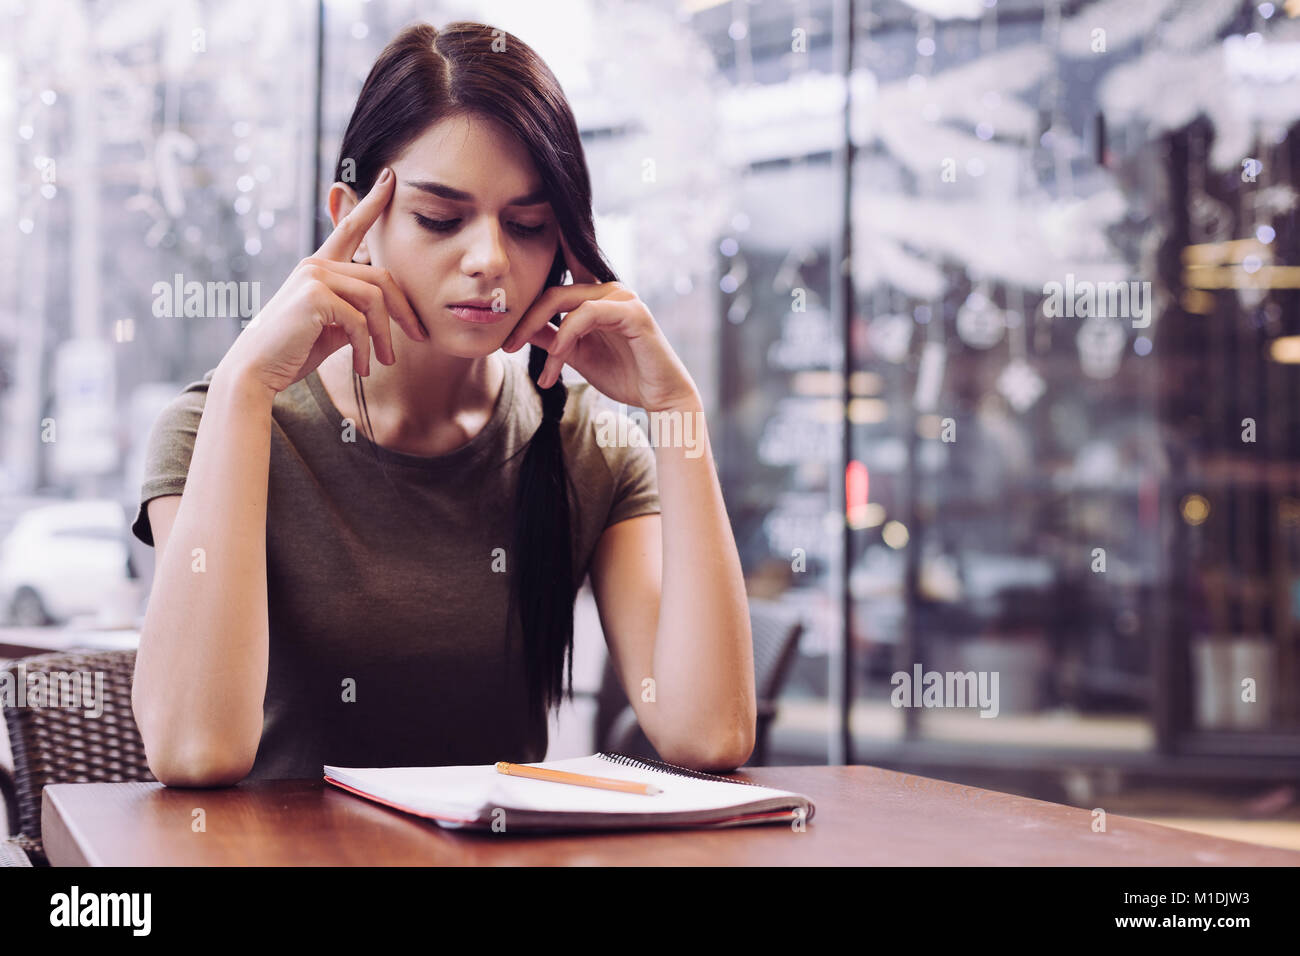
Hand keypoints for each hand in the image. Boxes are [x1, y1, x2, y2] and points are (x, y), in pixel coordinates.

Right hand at [218, 166, 428, 396]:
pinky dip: (366, 348)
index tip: (390, 178)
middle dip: (404, 310)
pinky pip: (359, 321)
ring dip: (385, 335)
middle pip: (382, 278)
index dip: (372, 203)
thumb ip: (355, 313)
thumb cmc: (293, 351)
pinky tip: (362, 366)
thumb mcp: (332, 327)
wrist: (257, 370)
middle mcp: (315, 264)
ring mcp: (314, 276)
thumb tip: (384, 317)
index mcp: (319, 266)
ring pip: (375, 300)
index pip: (350, 228)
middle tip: (419, 337)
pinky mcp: (314, 295)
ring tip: (385, 361)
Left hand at [500, 231, 698, 411]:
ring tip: (534, 364)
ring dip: (540, 330)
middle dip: (524, 318)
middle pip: (552, 291)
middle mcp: (609, 289)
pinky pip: (587, 314)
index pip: (557, 280)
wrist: (660, 397)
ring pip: (564, 300)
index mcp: (596, 297)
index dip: (532, 278)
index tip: (500, 298)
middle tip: (506, 346)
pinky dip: (566, 336)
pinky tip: (557, 359)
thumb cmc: (623, 375)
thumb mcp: (576, 355)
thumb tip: (519, 328)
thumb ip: (551, 338)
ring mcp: (623, 297)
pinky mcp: (632, 311)